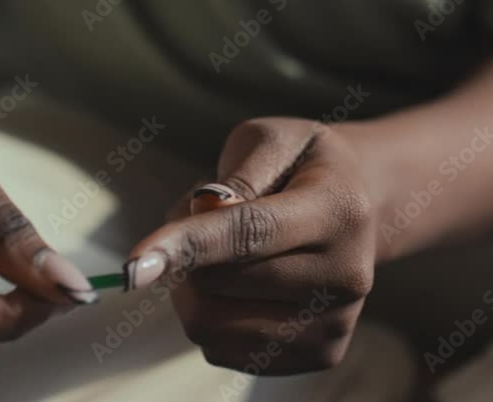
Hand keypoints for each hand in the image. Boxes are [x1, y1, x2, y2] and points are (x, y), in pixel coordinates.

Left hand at [125, 117, 379, 373]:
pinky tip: (237, 281)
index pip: (250, 234)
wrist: (359, 205)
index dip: (187, 247)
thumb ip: (233, 176)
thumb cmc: (301, 164)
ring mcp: (335, 323)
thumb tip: (192, 229)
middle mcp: (347, 275)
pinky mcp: (319, 354)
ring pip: (212, 325)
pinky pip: (221, 349)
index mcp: (338, 211)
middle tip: (203, 212)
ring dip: (191, 284)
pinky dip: (209, 312)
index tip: (133, 266)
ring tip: (221, 247)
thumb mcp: (270, 139)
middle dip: (186, 249)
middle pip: (220, 283)